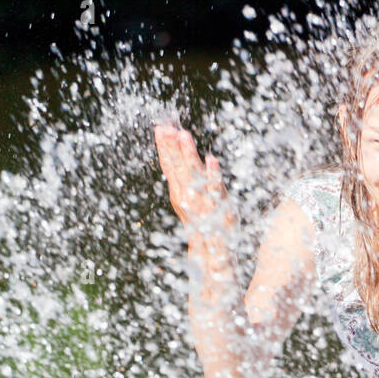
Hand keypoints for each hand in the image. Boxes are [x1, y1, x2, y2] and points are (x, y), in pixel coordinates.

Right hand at [154, 124, 237, 240]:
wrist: (212, 249)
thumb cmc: (202, 219)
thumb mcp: (186, 197)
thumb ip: (181, 175)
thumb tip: (175, 150)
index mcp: (178, 190)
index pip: (169, 164)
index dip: (164, 146)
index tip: (160, 127)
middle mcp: (187, 194)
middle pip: (177, 166)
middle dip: (171, 146)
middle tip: (166, 127)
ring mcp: (201, 199)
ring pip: (193, 173)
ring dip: (188, 154)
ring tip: (184, 136)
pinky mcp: (218, 203)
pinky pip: (214, 187)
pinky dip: (212, 173)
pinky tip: (211, 159)